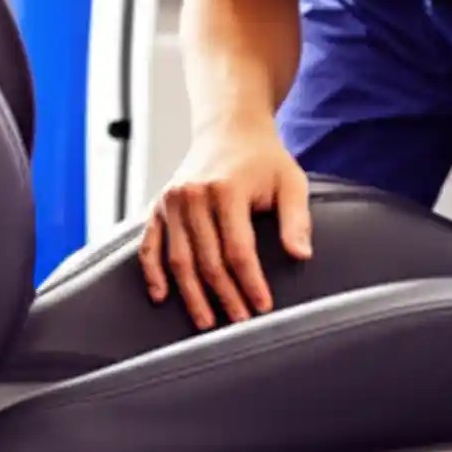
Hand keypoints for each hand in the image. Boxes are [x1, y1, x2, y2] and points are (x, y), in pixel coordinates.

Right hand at [139, 117, 311, 329]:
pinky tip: (161, 297)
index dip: (250, 283)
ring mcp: (171, 201)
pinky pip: (150, 245)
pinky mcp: (158, 205)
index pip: (238, 250)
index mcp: (226, 189)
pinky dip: (153, 272)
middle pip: (207, 260)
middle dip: (224, 296)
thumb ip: (297, 219)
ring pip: (179, 260)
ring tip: (206, 322)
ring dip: (192, 295)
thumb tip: (301, 255)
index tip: (262, 307)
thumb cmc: (264, 160)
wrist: (229, 128)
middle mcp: (192, 195)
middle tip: (239, 322)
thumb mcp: (290, 182)